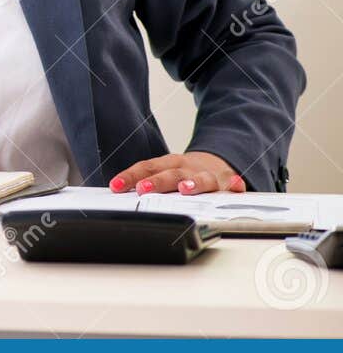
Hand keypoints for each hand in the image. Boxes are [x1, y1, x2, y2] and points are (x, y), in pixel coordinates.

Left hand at [110, 151, 245, 195]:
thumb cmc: (185, 171)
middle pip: (171, 173)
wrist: (216, 161)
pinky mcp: (230, 182)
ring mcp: (209, 174)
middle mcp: (188, 167)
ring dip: (193, 183)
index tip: (116, 185)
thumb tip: (118, 191)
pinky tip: (236, 187)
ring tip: (185, 189)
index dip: (130, 176)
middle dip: (157, 182)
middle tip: (142, 189)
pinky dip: (235, 185)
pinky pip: (235, 184)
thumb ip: (147, 180)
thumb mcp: (165, 171)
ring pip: (202, 179)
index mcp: (170, 163)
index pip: (147, 167)